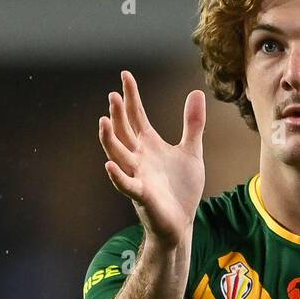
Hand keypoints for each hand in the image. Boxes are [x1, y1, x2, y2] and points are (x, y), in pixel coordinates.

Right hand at [98, 70, 205, 246]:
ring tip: (103, 121)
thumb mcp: (191, 152)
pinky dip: (118, 176)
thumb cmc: (181, 189)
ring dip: (109, 139)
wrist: (181, 222)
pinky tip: (109, 165)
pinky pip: (127, 185)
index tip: (125, 75)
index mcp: (149, 145)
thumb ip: (192, 124)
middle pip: (123, 131)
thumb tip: (196, 92)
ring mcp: (138, 176)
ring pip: (118, 155)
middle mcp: (139, 158)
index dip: (131, 96)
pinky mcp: (142, 196)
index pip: (136, 116)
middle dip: (117, 114)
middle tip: (113, 95)